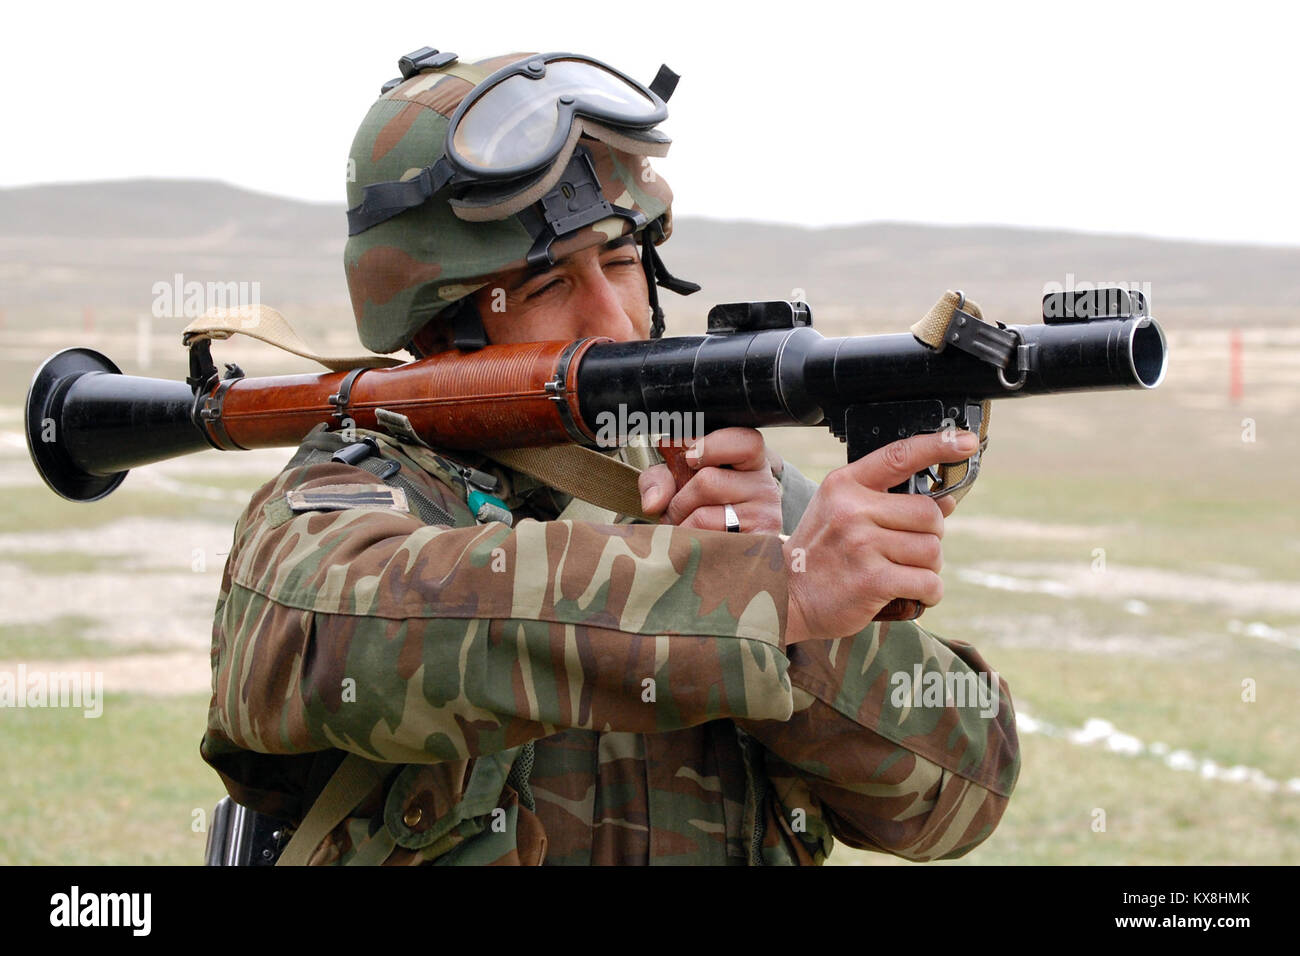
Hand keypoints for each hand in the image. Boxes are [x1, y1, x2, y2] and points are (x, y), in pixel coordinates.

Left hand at [637, 428, 783, 533]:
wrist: (723, 550)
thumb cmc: (700, 505)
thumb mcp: (677, 482)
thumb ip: (659, 480)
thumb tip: (653, 503)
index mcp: (750, 461)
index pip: (746, 442)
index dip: (714, 447)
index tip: (690, 458)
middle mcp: (765, 486)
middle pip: (708, 482)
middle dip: (679, 501)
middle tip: (676, 512)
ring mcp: (766, 517)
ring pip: (703, 516)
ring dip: (682, 525)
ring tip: (686, 529)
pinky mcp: (758, 545)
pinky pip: (710, 543)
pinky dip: (692, 545)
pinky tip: (698, 544)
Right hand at [781, 431, 974, 646]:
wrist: (785, 596)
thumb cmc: (820, 553)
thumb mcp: (840, 512)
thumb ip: (888, 502)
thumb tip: (948, 500)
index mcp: (845, 485)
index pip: (899, 456)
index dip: (937, 446)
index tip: (967, 442)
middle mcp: (852, 510)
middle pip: (930, 514)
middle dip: (930, 535)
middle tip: (906, 550)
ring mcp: (862, 545)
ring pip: (933, 550)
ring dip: (928, 567)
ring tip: (902, 572)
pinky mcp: (873, 580)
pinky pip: (928, 582)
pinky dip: (929, 592)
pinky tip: (911, 592)